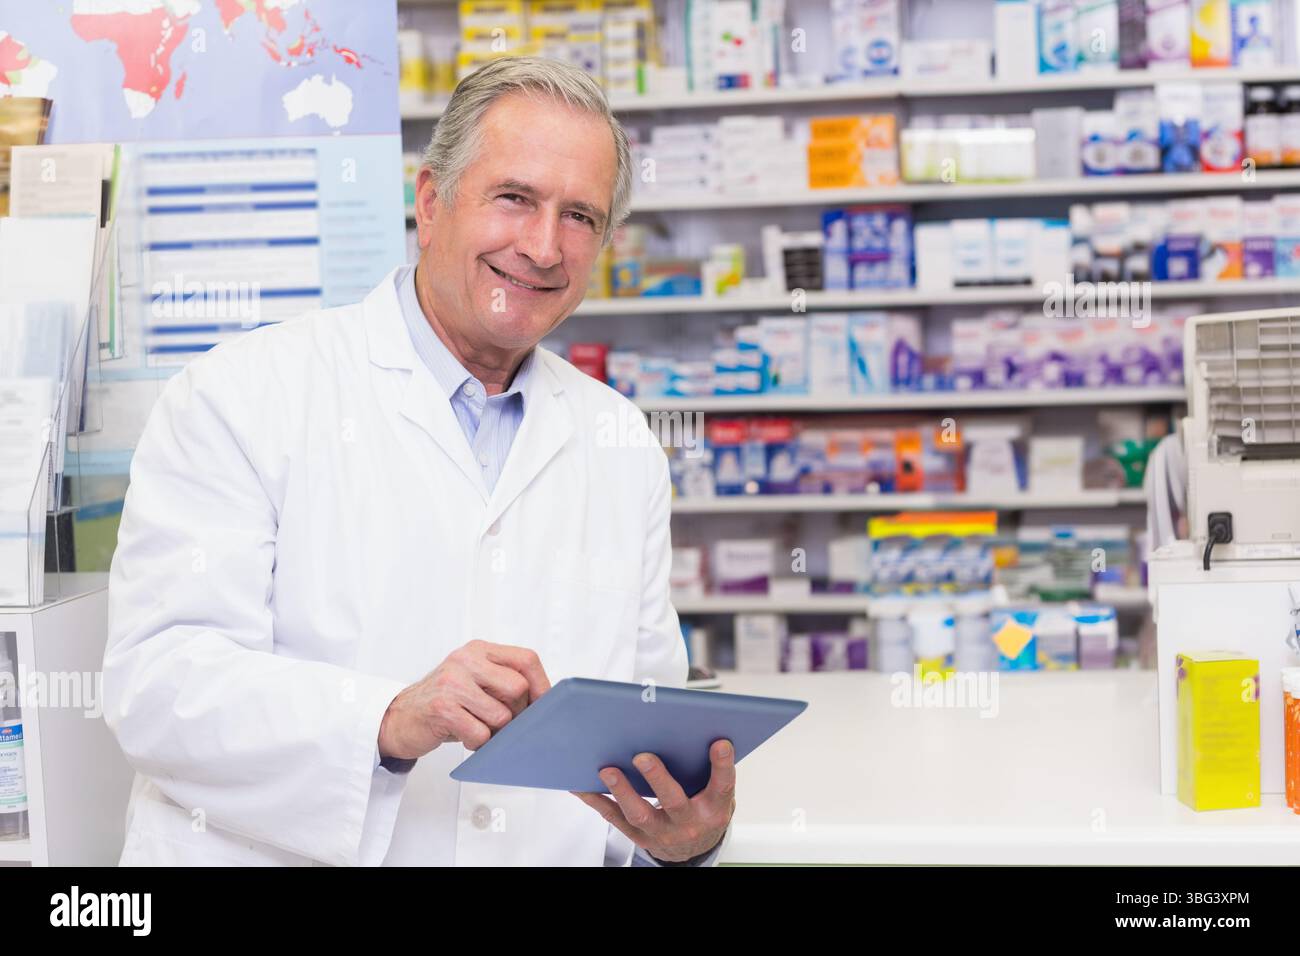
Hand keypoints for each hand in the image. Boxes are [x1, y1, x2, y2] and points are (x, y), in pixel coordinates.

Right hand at [378, 640, 549, 759]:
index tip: (546, 706)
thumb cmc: (445, 702)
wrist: (398, 717)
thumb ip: (504, 680)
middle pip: (518, 689)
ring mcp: (452, 683)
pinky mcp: (442, 708)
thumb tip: (545, 701)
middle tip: (500, 722)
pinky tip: (463, 735)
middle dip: (517, 713)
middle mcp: (465, 660)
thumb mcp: (474, 680)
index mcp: (479, 650)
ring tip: (476, 727)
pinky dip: (477, 742)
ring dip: (494, 732)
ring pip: (501, 716)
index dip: (542, 685)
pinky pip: (480, 734)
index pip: (526, 659)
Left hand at [572, 740, 735, 862]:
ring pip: (640, 814)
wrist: (693, 848)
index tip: (719, 742)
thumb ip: (710, 766)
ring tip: (607, 770)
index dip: (722, 764)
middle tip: (642, 756)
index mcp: (714, 808)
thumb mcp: (716, 791)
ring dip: (622, 791)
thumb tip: (695, 728)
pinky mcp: (640, 837)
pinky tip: (583, 785)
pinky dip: (597, 800)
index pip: (722, 786)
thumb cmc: (703, 809)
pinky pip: (615, 818)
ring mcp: (663, 832)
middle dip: (658, 779)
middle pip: (674, 802)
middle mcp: (689, 822)